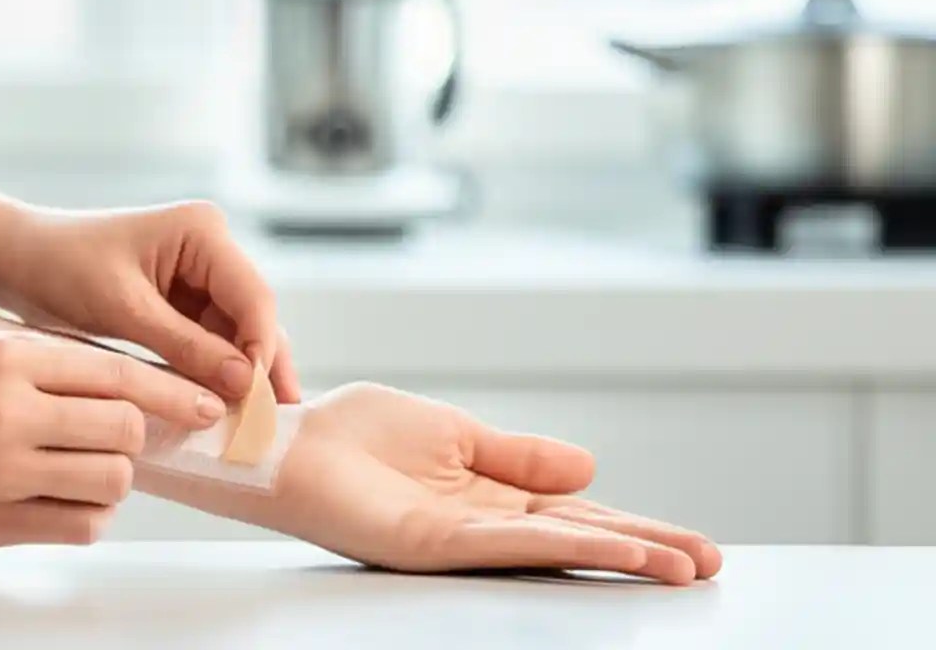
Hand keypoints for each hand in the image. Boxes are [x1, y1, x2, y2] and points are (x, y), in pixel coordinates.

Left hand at [0, 202, 298, 403]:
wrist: (14, 261)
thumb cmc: (59, 269)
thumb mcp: (124, 310)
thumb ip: (187, 346)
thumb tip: (244, 383)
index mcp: (202, 231)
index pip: (253, 297)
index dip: (261, 350)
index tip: (258, 402)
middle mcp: (210, 247)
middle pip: (254, 315)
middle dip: (262, 367)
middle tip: (274, 423)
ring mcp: (199, 273)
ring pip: (238, 331)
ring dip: (241, 374)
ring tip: (255, 425)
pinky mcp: (182, 298)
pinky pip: (211, 338)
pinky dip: (215, 371)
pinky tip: (222, 407)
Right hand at [0, 332, 221, 546]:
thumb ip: (48, 370)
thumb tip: (131, 392)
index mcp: (6, 355)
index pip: (120, 371)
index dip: (174, 391)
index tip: (208, 404)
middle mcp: (6, 409)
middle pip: (126, 428)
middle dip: (136, 439)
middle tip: (117, 443)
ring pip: (111, 480)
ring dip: (112, 479)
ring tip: (81, 473)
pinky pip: (79, 525)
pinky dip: (87, 516)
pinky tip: (62, 502)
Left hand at [140, 383, 722, 584]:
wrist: (291, 440)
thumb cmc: (354, 434)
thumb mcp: (455, 432)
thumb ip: (518, 454)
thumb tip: (588, 468)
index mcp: (487, 493)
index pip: (573, 515)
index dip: (632, 525)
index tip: (689, 540)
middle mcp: (480, 521)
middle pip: (576, 538)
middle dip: (644, 551)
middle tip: (709, 566)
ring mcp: (459, 536)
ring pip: (553, 549)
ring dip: (620, 556)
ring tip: (680, 567)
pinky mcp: (431, 541)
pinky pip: (507, 544)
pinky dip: (562, 547)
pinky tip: (609, 548)